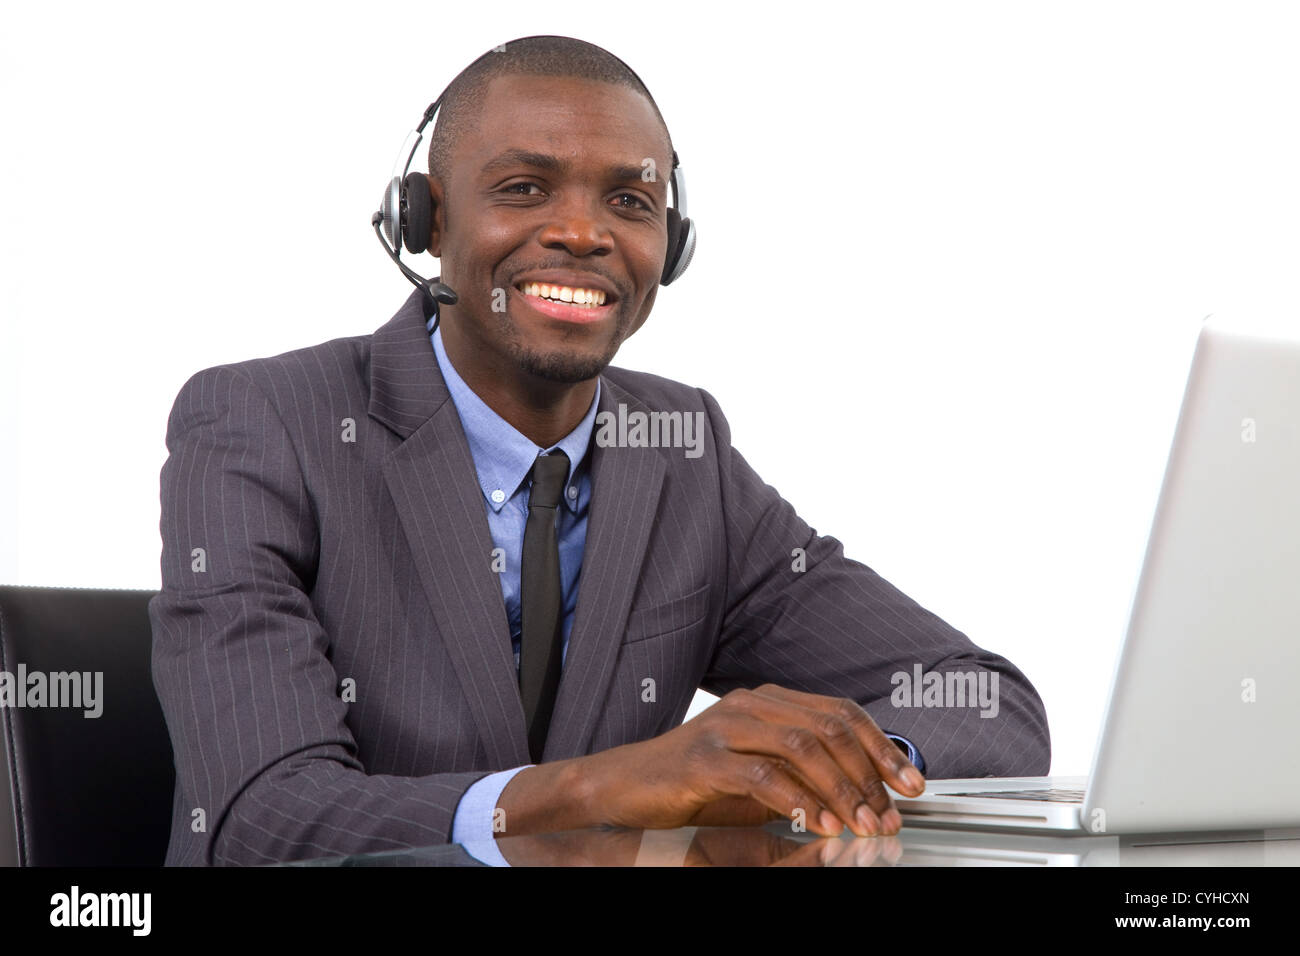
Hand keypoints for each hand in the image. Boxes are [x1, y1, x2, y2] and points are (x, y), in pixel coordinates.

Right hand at [580, 684, 925, 836]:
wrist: (628, 786)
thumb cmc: (697, 786)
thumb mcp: (763, 778)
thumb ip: (806, 776)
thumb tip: (865, 797)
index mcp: (772, 702)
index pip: (842, 713)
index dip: (882, 748)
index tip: (911, 785)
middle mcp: (753, 704)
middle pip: (830, 727)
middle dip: (869, 774)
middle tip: (889, 816)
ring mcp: (727, 726)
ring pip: (803, 746)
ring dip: (842, 789)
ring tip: (862, 824)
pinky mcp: (705, 757)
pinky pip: (763, 774)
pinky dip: (799, 800)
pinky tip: (820, 823)